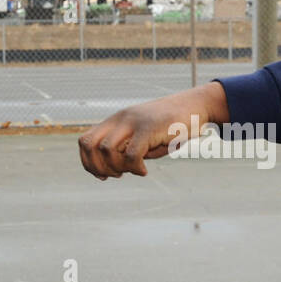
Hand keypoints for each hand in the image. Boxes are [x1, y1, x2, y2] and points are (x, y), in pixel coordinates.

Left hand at [78, 81, 229, 178]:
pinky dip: (135, 168)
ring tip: (134, 170)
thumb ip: (128, 150)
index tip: (103, 175)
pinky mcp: (148, 127)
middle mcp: (120, 119)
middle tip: (116, 175)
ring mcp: (133, 121)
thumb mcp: (145, 138)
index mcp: (116, 121)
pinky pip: (131, 154)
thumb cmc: (171, 126)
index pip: (85, 141)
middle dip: (97, 167)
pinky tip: (144, 171)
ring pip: (107, 150)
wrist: (195, 106)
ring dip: (117, 168)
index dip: (88, 162)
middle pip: (89, 145)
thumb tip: (116, 168)